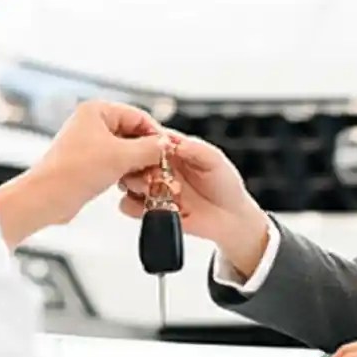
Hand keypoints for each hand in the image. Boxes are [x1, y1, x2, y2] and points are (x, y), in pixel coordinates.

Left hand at [34, 100, 167, 222]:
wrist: (47, 198)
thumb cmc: (73, 172)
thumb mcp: (122, 156)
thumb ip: (150, 148)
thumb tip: (165, 145)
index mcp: (96, 110)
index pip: (139, 116)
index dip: (155, 134)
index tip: (168, 149)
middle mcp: (92, 123)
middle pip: (133, 133)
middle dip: (147, 152)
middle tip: (160, 166)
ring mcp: (89, 143)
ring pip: (126, 150)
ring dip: (138, 164)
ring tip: (145, 177)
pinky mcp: (88, 162)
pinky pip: (116, 162)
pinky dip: (126, 172)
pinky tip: (131, 183)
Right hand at [118, 134, 269, 275]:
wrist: (230, 218)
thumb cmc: (225, 184)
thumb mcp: (215, 160)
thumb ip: (195, 149)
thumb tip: (172, 143)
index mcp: (172, 150)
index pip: (147, 138)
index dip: (141, 139)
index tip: (144, 146)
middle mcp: (158, 167)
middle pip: (131, 159)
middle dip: (135, 163)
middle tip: (150, 171)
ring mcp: (152, 188)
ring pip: (126, 181)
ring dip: (135, 184)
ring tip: (154, 189)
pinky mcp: (149, 209)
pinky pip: (128, 206)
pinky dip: (135, 206)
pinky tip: (154, 206)